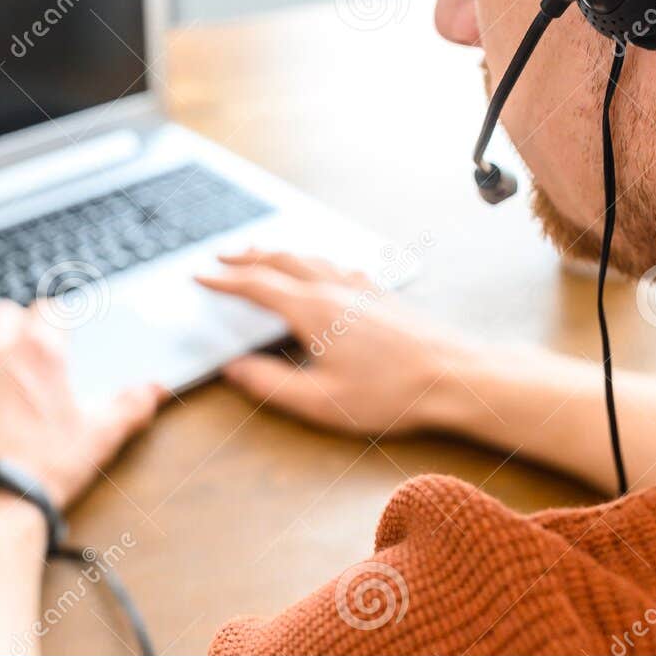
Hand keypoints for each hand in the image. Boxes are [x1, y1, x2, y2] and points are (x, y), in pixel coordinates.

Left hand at [0, 300, 164, 508]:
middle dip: (9, 327)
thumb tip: (154, 389)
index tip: (53, 331)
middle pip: (0, 312)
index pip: (48, 308)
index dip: (52, 319)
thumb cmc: (40, 475)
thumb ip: (127, 407)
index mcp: (39, 353)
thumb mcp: (96, 440)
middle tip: (14, 354)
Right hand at [196, 249, 478, 435]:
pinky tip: (320, 269)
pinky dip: (313, 261)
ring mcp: (360, 287)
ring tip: (260, 254)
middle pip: (280, 260)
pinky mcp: (381, 294)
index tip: (201, 276)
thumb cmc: (391, 394)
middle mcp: (333, 288)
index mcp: (312, 310)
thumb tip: (234, 369)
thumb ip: (271, 384)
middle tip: (221, 257)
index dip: (224, 280)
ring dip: (277, 253)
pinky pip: (336, 264)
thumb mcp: (321, 401)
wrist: (454, 376)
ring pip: (309, 257)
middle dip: (246, 257)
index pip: (256, 285)